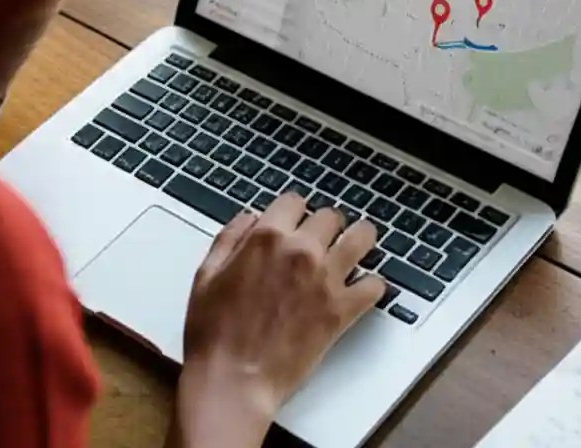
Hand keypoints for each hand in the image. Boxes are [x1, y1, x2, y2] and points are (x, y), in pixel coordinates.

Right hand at [170, 195, 385, 447]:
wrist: (233, 380)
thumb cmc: (214, 334)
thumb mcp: (206, 275)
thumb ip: (230, 238)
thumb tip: (250, 217)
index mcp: (266, 238)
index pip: (295, 200)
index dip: (293, 210)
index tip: (295, 220)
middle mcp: (301, 251)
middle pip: (331, 216)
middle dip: (324, 226)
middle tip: (321, 240)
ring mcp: (326, 279)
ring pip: (362, 238)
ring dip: (359, 239)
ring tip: (356, 248)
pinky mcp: (342, 310)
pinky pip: (374, 285)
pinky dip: (371, 285)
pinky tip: (361, 289)